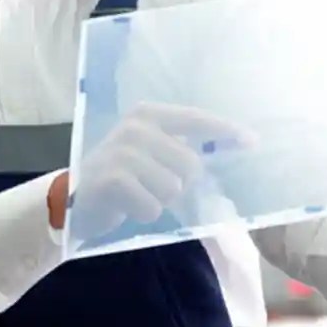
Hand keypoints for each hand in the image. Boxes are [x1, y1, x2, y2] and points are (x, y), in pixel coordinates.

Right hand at [53, 102, 255, 239]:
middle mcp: (136, 126)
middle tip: (154, 185)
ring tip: (139, 194)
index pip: (196, 119)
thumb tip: (230, 149)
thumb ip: (181, 147)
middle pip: (190, 163)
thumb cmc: (121, 175)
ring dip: (160, 200)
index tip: (252, 142)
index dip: (226, 131)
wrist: (74, 198)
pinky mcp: (115, 178)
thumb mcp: (150, 151)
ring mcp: (123, 151)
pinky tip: (128, 205)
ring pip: (173, 187)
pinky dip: (145, 213)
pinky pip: (153, 206)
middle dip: (180, 183)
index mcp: (148, 114)